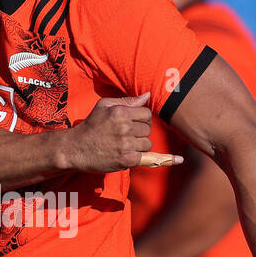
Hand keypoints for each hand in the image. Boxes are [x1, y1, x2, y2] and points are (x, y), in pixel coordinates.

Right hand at [62, 94, 181, 171]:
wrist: (76, 149)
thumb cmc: (91, 125)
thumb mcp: (104, 106)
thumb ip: (127, 101)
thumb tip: (148, 96)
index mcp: (120, 112)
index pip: (146, 113)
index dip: (140, 119)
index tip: (131, 123)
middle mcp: (124, 127)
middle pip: (148, 128)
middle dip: (140, 131)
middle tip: (126, 135)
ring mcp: (126, 144)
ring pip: (148, 142)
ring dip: (140, 144)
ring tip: (125, 145)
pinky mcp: (127, 160)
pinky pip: (149, 157)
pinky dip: (160, 159)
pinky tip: (179, 160)